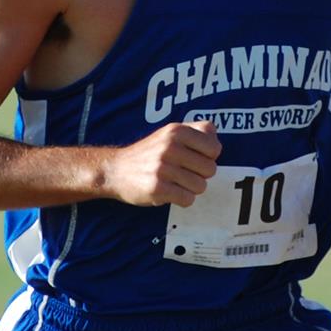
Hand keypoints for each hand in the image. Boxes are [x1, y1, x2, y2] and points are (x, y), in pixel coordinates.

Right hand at [101, 121, 220, 207]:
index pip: (214, 148)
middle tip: (183, 173)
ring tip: (175, 183)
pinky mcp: (157, 188)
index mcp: (176, 131)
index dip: (208, 157)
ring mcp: (163, 168)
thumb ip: (196, 130)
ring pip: (201, 186)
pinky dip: (182, 199)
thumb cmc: (149, 153)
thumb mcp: (170, 132)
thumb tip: (215, 138)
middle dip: (200, 175)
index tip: (194, 159)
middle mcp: (170, 147)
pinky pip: (187, 199)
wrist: (115, 170)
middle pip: (210, 169)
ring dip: (190, 188)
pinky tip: (170, 192)